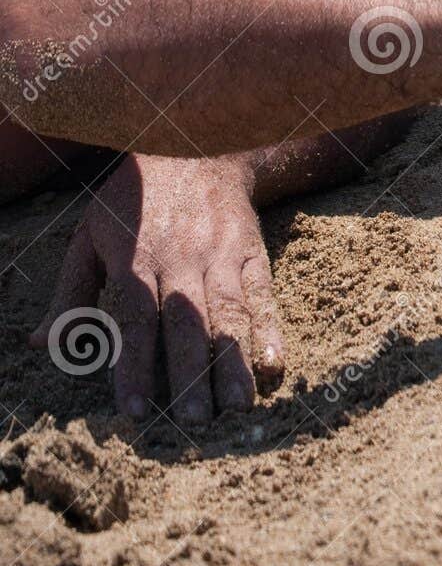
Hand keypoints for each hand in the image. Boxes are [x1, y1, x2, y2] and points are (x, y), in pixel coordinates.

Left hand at [30, 153, 284, 423]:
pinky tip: (275, 364)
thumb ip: (69, 292)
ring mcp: (221, 254)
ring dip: (232, 364)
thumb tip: (43, 344)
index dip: (136, 366)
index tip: (135, 412)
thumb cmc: (132, 200)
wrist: (194, 142)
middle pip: (188, 323)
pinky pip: (263, 295)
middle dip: (190, 375)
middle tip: (192, 423)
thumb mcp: (89, 234)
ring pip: (228, 314)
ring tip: (235, 408)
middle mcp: (182, 257)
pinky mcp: (252, 252)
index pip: (137, 319)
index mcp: (137, 256)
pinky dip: (271, 330)